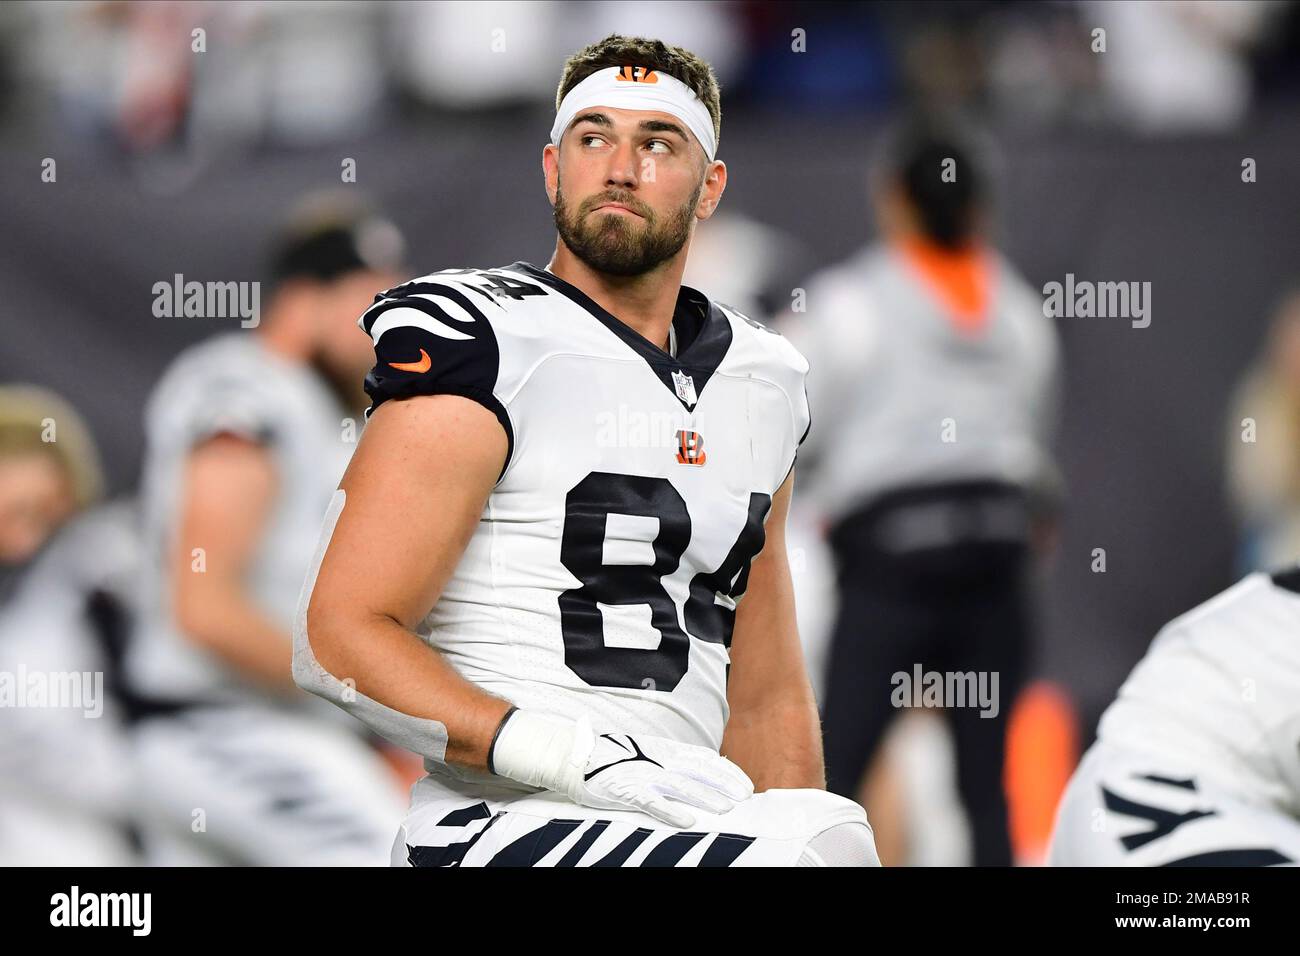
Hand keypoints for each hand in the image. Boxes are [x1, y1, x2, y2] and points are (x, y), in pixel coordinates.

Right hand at [489, 709, 753, 827]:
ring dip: (705, 796)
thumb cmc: (608, 755)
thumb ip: (667, 760)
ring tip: (725, 808)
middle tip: (745, 796)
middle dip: (724, 782)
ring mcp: (642, 773)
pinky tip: (688, 820)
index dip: (726, 770)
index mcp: (663, 749)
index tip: (744, 783)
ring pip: (681, 785)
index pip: (702, 758)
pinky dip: (671, 810)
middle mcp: (657, 758)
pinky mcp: (626, 788)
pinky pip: (653, 802)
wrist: (572, 753)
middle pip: (698, 770)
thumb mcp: (644, 751)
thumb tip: (694, 770)